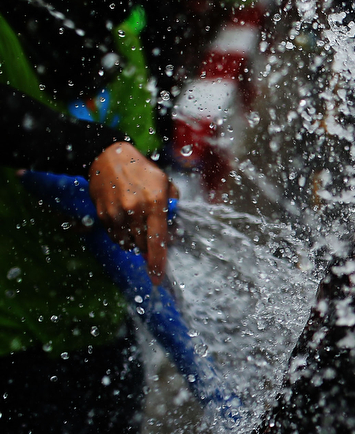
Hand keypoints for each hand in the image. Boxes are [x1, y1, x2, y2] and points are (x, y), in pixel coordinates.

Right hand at [88, 141, 177, 285]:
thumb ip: (173, 206)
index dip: (157, 261)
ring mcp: (116, 212)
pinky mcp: (102, 214)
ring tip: (137, 226)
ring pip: (127, 243)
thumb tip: (174, 232)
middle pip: (142, 245)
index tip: (157, 277)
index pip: (158, 239)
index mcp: (155, 201)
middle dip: (147, 248)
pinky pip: (115, 237)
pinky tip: (125, 223)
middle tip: (149, 239)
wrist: (109, 156)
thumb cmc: (143, 171)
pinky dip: (122, 236)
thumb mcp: (165, 183)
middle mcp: (135, 208)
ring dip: (134, 242)